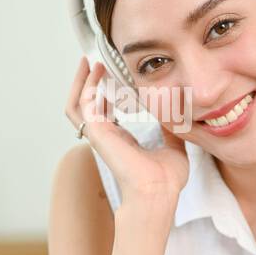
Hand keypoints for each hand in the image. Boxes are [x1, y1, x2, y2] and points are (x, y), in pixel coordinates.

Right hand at [65, 57, 189, 205]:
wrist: (158, 192)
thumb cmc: (165, 180)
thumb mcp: (174, 148)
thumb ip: (172, 131)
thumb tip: (178, 116)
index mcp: (120, 140)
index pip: (104, 113)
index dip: (103, 94)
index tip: (109, 75)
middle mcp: (106, 136)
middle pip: (84, 106)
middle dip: (85, 83)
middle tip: (91, 62)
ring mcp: (99, 135)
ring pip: (77, 104)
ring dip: (80, 82)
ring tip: (88, 62)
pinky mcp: (98, 132)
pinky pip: (84, 103)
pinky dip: (87, 86)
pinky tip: (96, 72)